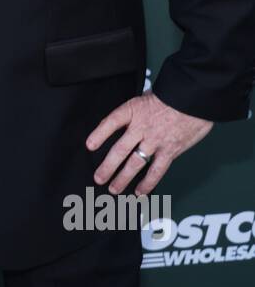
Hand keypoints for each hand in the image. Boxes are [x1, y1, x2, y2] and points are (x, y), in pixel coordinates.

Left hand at [85, 92, 212, 195]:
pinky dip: (147, 183)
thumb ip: (138, 109)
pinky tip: (140, 192)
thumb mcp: (149, 95)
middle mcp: (141, 127)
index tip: (89, 146)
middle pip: (119, 149)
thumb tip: (129, 118)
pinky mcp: (170, 150)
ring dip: (122, 178)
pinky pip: (156, 170)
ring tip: (113, 189)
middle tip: (98, 178)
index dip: (99, 134)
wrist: (196, 96)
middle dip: (107, 166)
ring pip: (134, 163)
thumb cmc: (174, 94)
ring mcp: (155, 140)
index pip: (111, 122)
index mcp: (133, 110)